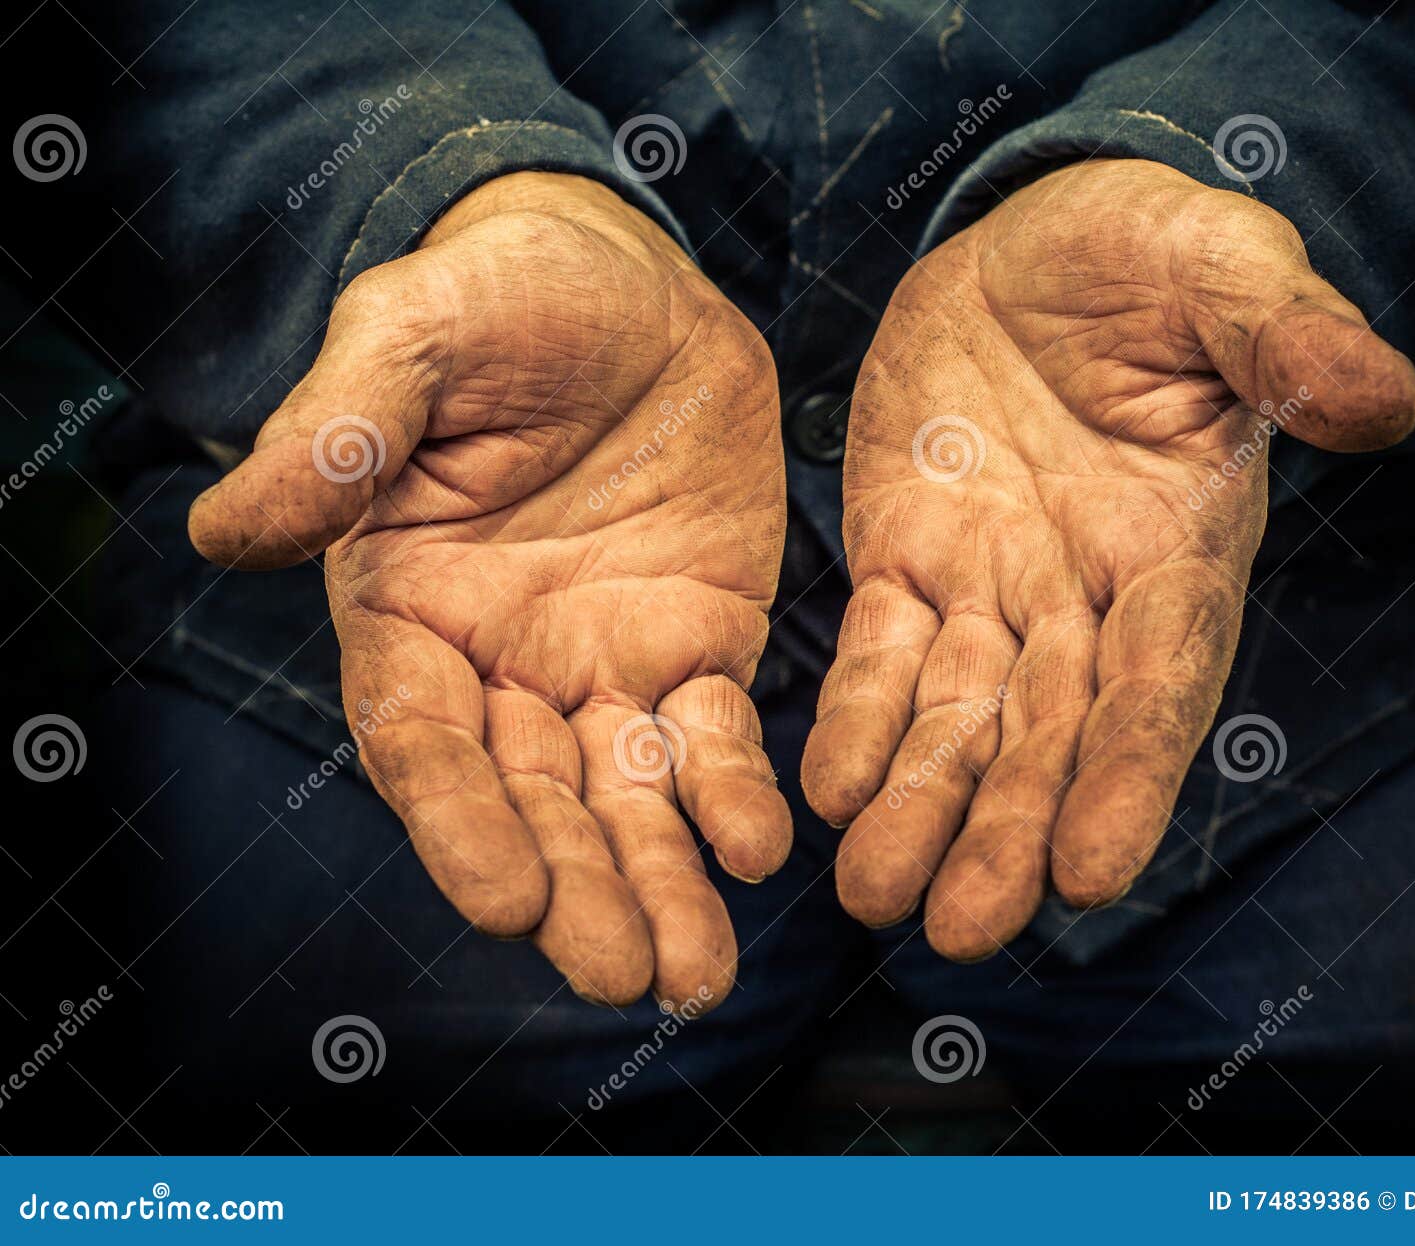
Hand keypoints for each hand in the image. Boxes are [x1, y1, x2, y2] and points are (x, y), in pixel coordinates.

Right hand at [189, 173, 789, 1009]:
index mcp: (408, 610)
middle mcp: (500, 661)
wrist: (626, 280)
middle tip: (628, 975)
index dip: (461, 826)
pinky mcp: (697, 639)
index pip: (424, 744)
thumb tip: (227, 531)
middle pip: (534, 800)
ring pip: (627, 795)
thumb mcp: (411, 341)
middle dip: (579, 890)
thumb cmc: (498, 298)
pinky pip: (716, 735)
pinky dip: (735, 795)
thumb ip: (334, 437)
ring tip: (700, 974)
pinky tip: (762, 849)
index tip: (509, 904)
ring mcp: (602, 661)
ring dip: (663, 882)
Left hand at [802, 158, 1414, 960]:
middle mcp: (1085, 593)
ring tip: (877, 898)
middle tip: (961, 930)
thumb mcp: (1221, 267)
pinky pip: (877, 655)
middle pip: (1051, 735)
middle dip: (1007, 831)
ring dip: (921, 809)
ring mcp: (991, 585)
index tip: (1092, 873)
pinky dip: (855, 722)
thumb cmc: (1146, 252)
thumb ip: (1285, 335)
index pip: (1159, 681)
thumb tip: (1378, 401)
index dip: (1128, 777)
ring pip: (959, 719)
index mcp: (1177, 545)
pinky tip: (824, 794)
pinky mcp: (905, 556)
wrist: (1030, 242)